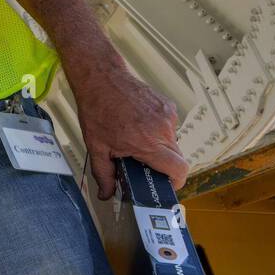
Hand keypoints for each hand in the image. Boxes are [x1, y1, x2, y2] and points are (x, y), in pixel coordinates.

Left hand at [73, 66, 186, 199]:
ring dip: (159, 147)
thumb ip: (104, 175)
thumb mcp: (97, 148)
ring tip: (136, 140)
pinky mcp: (168, 106)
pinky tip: (139, 125)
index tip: (166, 185)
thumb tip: (106, 195)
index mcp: (148, 143)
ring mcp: (167, 116)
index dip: (175, 182)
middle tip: (144, 164)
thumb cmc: (97, 110)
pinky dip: (158, 131)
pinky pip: (169, 127)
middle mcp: (162, 129)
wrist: (102, 79)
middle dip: (163, 166)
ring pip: (172, 142)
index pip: (178, 169)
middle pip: (177, 158)